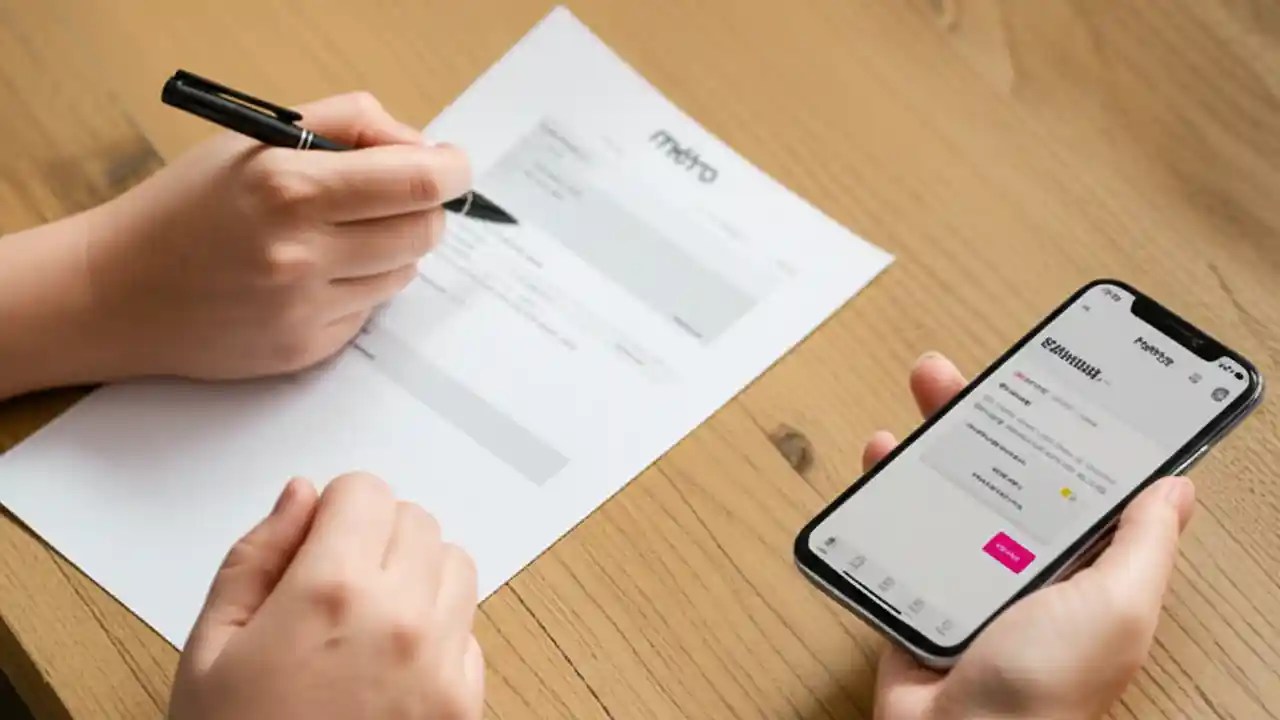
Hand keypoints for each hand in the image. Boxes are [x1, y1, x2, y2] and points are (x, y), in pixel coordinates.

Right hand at [87, 92, 469, 379]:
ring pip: (404, 273)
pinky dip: (356, 288)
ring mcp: (305, 309)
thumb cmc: (189, 206)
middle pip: (424, 231)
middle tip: (395, 197)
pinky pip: (369, 310)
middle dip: (424, 208)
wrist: (118, 291)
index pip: (417, 184)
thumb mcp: (259, 137)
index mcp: (289, 188)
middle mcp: (301, 253)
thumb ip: (350, 124)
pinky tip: (308, 277)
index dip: (451, 171)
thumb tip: (423, 148)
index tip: (452, 165)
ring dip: (390, 249)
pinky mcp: (306, 349)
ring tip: (336, 236)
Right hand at [169, 473, 483, 719]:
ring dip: (417, 575)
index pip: (366, 490)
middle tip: (332, 585)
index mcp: (331, 593)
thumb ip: (255, 557)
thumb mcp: (210, 649)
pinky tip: (390, 664)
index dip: (333, 511)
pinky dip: (439, 631)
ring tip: (364, 622)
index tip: (315, 542)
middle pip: (417, 520)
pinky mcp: (465, 703)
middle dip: (374, 536)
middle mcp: (401, 618)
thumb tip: (299, 497)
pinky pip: (470, 629)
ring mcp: (442, 663)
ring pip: (455, 565)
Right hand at [870, 353, 1194, 719]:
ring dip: (941, 436)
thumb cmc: (1042, 694)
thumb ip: (1143, 544)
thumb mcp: (1117, 608)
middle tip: (983, 374)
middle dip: (998, 415)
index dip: (1077, 429)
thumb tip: (1175, 488)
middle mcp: (1029, 565)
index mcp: (1087, 569)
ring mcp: (971, 573)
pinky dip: (889, 485)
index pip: (1086, 481)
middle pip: (1014, 469)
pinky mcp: (920, 585)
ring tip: (929, 391)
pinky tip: (884, 456)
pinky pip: (905, 522)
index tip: (1066, 380)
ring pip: (957, 486)